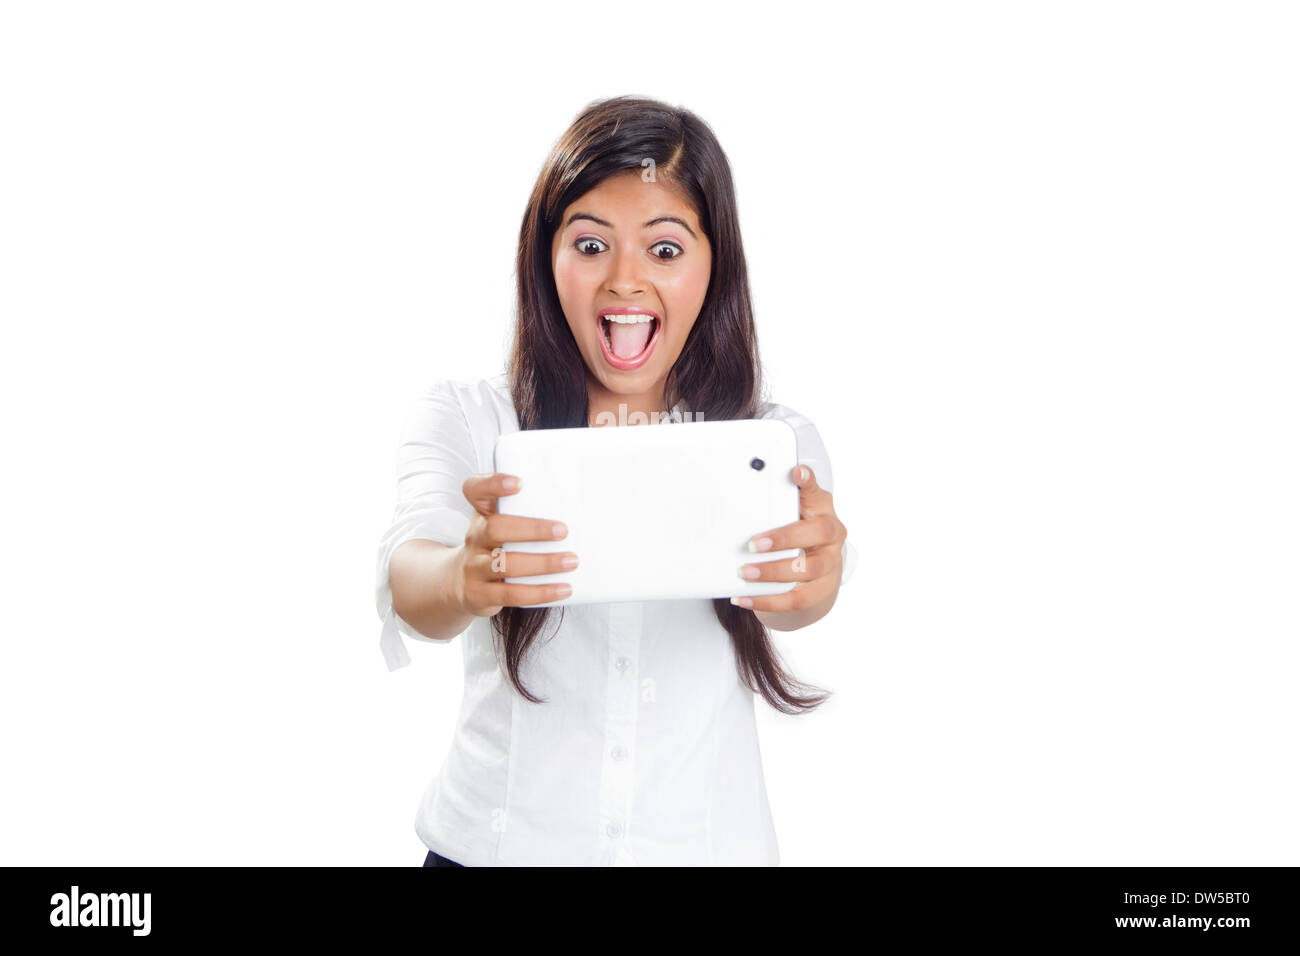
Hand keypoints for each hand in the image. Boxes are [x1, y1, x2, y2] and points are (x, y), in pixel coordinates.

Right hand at [454, 472, 577, 616]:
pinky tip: (563, 588)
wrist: (461, 584)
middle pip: (495, 528)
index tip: (518, 483)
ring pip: (506, 564)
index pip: (475, 490)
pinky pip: (511, 594)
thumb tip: (576, 512)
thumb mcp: (503, 526)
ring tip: (571, 561)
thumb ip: (526, 515)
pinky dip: (540, 592)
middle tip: (562, 531)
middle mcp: (474, 537)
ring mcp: (474, 566)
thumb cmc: (495, 547)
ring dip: (543, 563)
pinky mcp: (480, 593)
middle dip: (532, 530)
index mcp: (482, 514)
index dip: (492, 484)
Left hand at [733, 465, 846, 612]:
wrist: (818, 567)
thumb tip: (737, 503)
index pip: (816, 492)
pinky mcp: (822, 589)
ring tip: (745, 572)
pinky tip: (744, 597)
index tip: (796, 472)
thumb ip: (773, 508)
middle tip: (753, 543)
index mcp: (821, 509)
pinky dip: (767, 600)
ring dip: (772, 572)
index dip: (808, 482)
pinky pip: (796, 599)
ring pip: (806, 570)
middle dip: (784, 538)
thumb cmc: (798, 532)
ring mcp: (829, 563)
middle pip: (817, 533)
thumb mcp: (791, 514)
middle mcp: (831, 535)